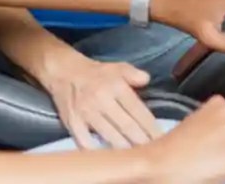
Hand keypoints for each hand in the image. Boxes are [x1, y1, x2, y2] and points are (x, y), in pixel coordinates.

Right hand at [37, 52, 164, 148]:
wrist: (62, 71)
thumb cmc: (95, 73)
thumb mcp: (117, 67)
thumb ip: (134, 74)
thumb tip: (147, 79)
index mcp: (115, 86)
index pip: (138, 111)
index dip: (151, 128)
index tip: (162, 139)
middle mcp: (101, 99)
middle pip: (127, 126)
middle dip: (142, 142)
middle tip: (153, 152)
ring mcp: (86, 112)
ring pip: (110, 136)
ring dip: (125, 149)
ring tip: (136, 157)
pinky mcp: (73, 122)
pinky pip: (84, 141)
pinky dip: (95, 151)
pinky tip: (107, 157)